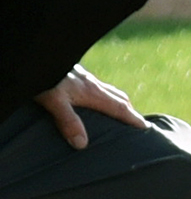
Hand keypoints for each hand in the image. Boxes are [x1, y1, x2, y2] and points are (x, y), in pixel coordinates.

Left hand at [32, 65, 147, 149]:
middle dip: (129, 110)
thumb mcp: (54, 101)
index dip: (133, 119)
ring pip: (107, 90)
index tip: (146, 127)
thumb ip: (68, 121)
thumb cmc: (45, 76)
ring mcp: (83, 76)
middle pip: (118, 97)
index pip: (119, 108)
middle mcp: (92, 83)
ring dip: (117, 101)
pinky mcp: (73, 72)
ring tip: (117, 110)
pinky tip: (90, 97)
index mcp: (92, 92)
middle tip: (136, 122)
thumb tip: (82, 144)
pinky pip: (95, 85)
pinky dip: (101, 94)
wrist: (35, 54)